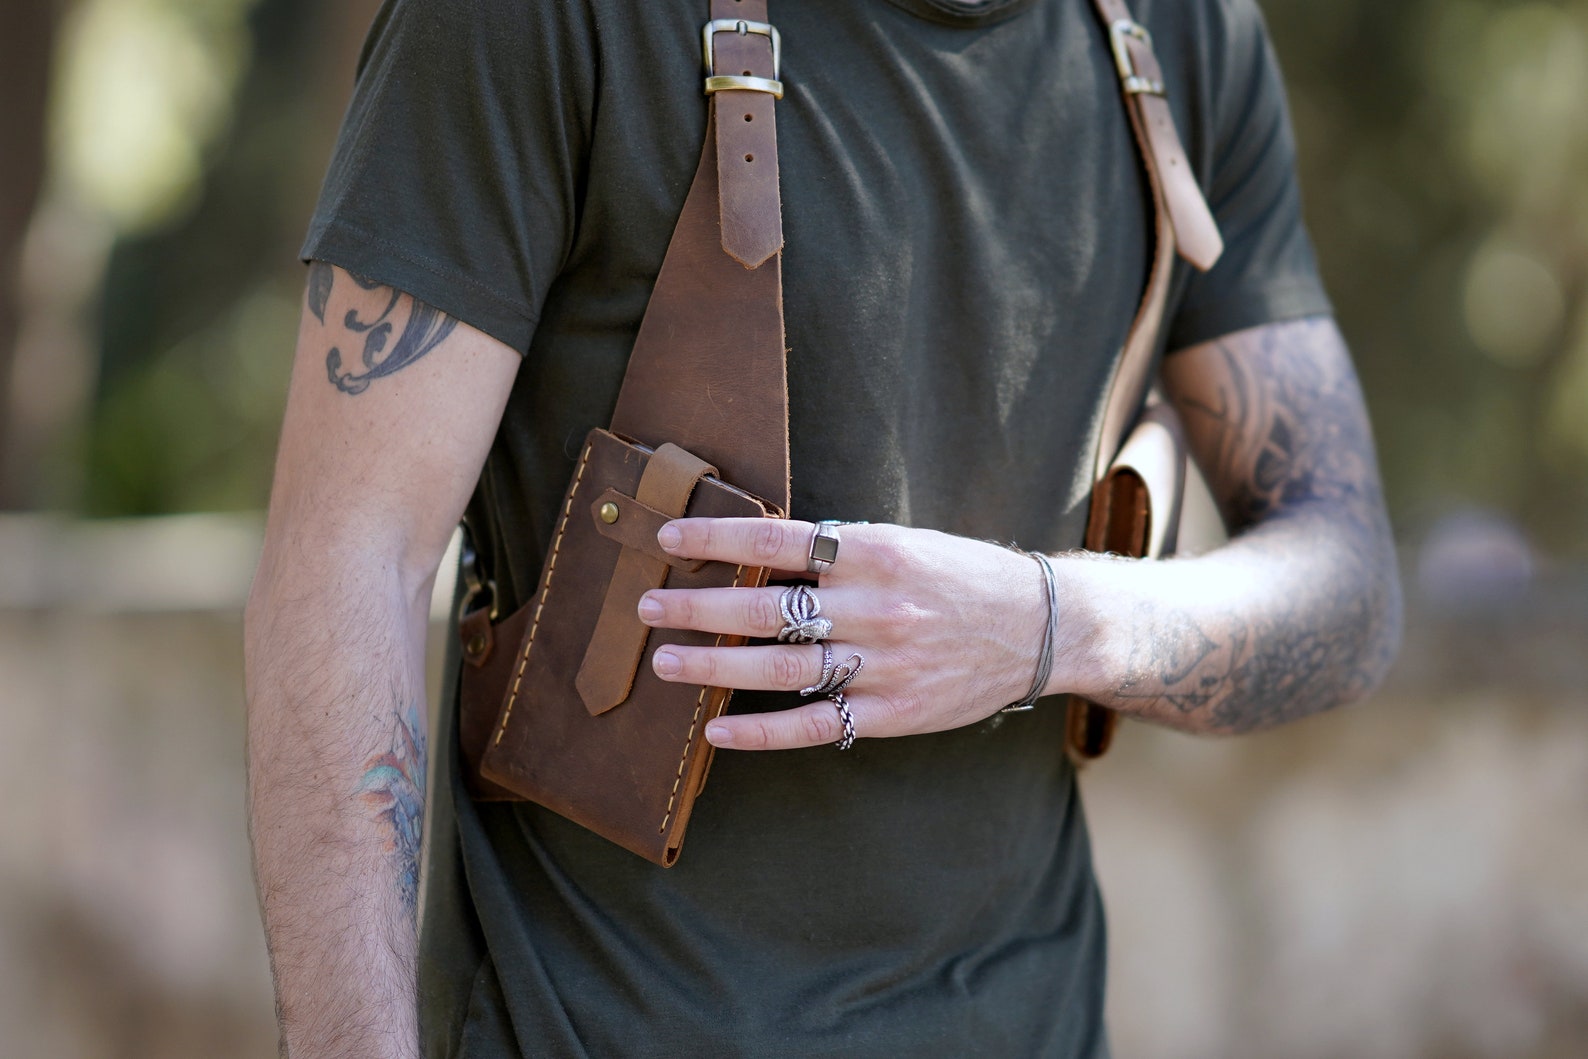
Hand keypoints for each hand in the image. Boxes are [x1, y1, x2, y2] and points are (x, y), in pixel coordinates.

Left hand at [637, 518, 1048, 749]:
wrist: (1040, 626)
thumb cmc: (961, 577)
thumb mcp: (902, 542)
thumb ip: (836, 550)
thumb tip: (756, 552)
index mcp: (874, 553)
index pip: (778, 542)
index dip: (717, 539)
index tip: (670, 539)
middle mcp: (874, 608)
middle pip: (767, 611)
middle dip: (697, 608)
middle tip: (647, 608)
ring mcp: (883, 665)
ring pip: (780, 670)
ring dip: (713, 666)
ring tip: (665, 662)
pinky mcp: (893, 711)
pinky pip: (815, 725)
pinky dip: (761, 731)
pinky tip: (716, 729)